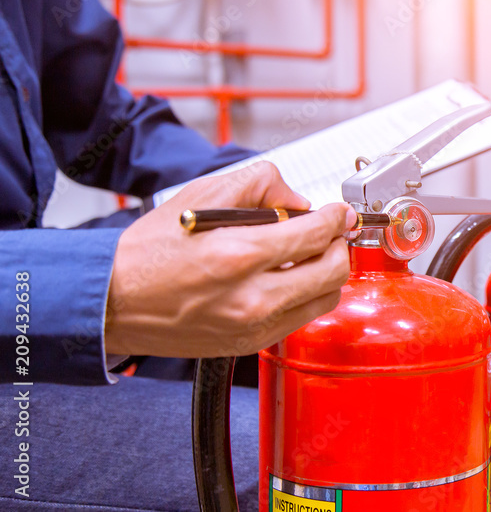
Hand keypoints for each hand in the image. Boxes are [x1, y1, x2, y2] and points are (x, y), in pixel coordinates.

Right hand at [105, 161, 355, 357]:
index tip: (338, 213)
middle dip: (337, 244)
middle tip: (327, 232)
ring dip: (327, 273)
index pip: (316, 234)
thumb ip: (260, 185)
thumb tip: (298, 200)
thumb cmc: (151, 251)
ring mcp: (253, 326)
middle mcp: (251, 297)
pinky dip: (307, 295)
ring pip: (326, 298)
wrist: (113, 301)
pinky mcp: (250, 344)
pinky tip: (288, 279)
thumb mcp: (204, 195)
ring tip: (308, 256)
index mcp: (239, 254)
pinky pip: (302, 319)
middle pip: (333, 271)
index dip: (335, 218)